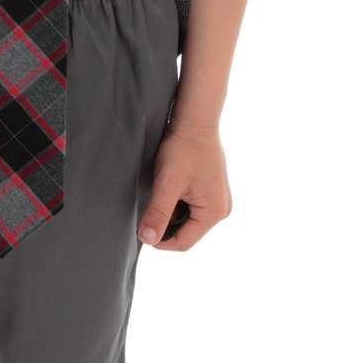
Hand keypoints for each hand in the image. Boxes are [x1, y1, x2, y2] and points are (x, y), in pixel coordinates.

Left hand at [137, 122, 232, 251]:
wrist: (195, 121)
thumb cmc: (183, 149)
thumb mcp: (167, 183)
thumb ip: (158, 213)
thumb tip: (147, 239)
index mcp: (214, 213)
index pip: (183, 242)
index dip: (159, 241)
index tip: (141, 230)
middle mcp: (221, 209)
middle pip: (187, 232)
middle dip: (166, 226)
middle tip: (148, 210)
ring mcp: (219, 199)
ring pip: (188, 220)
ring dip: (171, 214)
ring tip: (159, 195)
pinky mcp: (213, 190)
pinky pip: (193, 207)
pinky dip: (178, 203)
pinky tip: (168, 189)